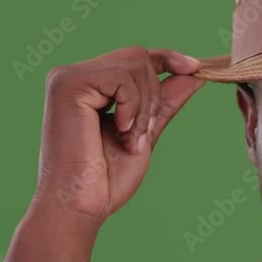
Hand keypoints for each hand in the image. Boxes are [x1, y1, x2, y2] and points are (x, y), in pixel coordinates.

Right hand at [31, 46, 203, 221]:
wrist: (80, 206)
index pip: (134, 58)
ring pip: (135, 64)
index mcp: (88, 87)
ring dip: (144, 107)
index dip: (167, 57)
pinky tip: (118, 130)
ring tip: (128, 139)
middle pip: (138, 56)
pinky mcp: (67, 84)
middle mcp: (73, 76)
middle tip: (141, 135)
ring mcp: (67, 78)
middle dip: (154, 96)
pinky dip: (132, 107)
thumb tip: (194, 73)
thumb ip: (164, 102)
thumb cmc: (106, 179)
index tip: (194, 67)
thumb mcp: (145, 132)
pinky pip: (123, 78)